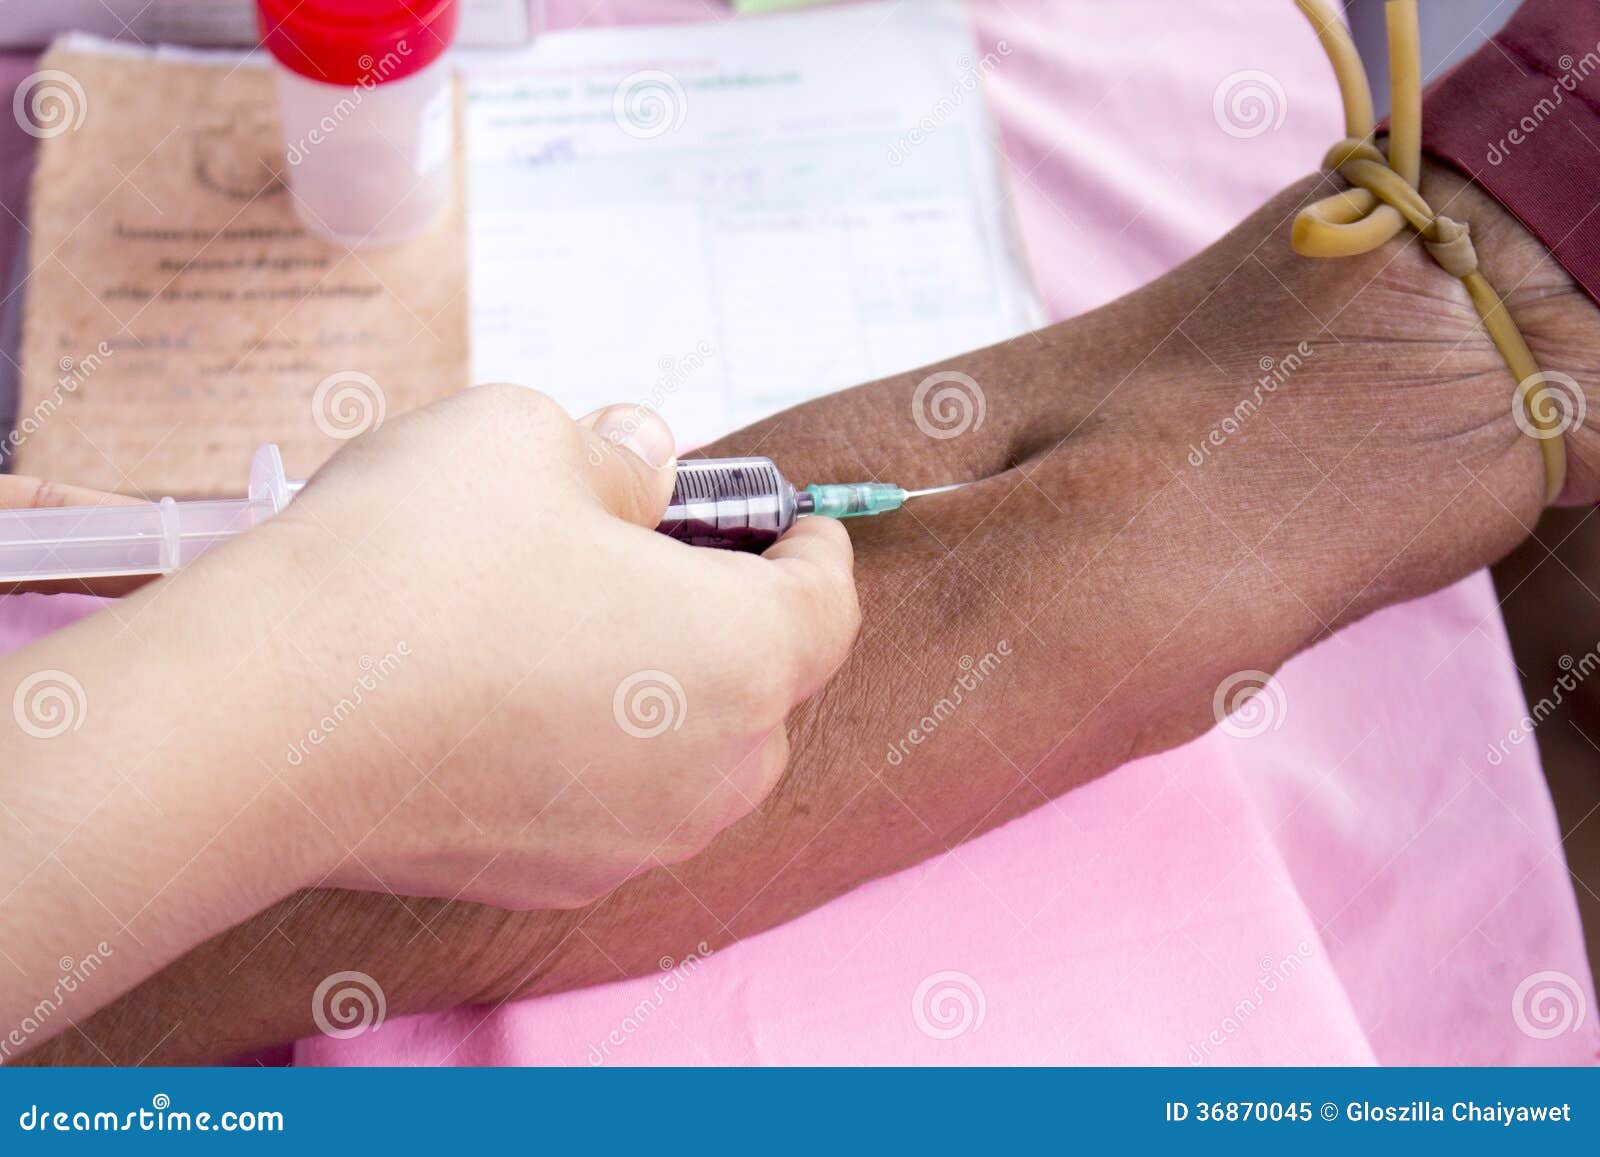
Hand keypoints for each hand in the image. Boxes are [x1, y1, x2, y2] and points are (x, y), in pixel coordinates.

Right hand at [241, 385, 859, 908]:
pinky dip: (600, 744)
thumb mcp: (527, 440)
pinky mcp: (554, 880)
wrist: (263, 720)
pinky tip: (521, 693)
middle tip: (664, 551)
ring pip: (694, 749)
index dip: (814, 547)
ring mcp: (635, 841)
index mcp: (742, 656)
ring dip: (666, 683)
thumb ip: (617, 456)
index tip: (795, 519)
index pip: (827, 602)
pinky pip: (618, 798)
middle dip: (732, 610)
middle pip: (766, 684)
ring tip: (580, 617)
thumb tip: (644, 464)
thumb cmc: (412, 564)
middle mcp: (713, 771)